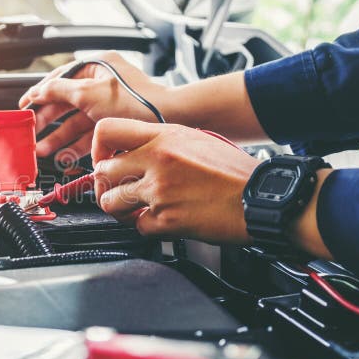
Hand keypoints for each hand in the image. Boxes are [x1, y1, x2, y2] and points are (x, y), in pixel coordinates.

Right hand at [18, 51, 170, 159]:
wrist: (169, 118)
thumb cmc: (136, 100)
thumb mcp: (88, 93)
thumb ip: (58, 90)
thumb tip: (38, 91)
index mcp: (97, 67)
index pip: (60, 78)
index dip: (39, 94)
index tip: (24, 107)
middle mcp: (102, 84)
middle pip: (66, 103)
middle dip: (47, 121)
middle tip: (31, 133)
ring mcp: (109, 105)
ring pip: (76, 122)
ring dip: (58, 137)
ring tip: (42, 150)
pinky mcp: (115, 124)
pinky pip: (90, 134)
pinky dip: (76, 145)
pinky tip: (64, 156)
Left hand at [91, 118, 259, 242]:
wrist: (261, 198)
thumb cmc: (235, 172)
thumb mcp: (194, 140)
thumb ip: (161, 142)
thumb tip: (134, 150)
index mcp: (163, 137)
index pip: (107, 131)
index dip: (98, 149)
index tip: (105, 160)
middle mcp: (156, 161)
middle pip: (102, 172)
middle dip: (109, 184)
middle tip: (121, 189)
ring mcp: (158, 191)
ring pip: (109, 202)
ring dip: (120, 208)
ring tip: (136, 208)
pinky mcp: (166, 220)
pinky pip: (137, 226)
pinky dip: (147, 227)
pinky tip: (161, 220)